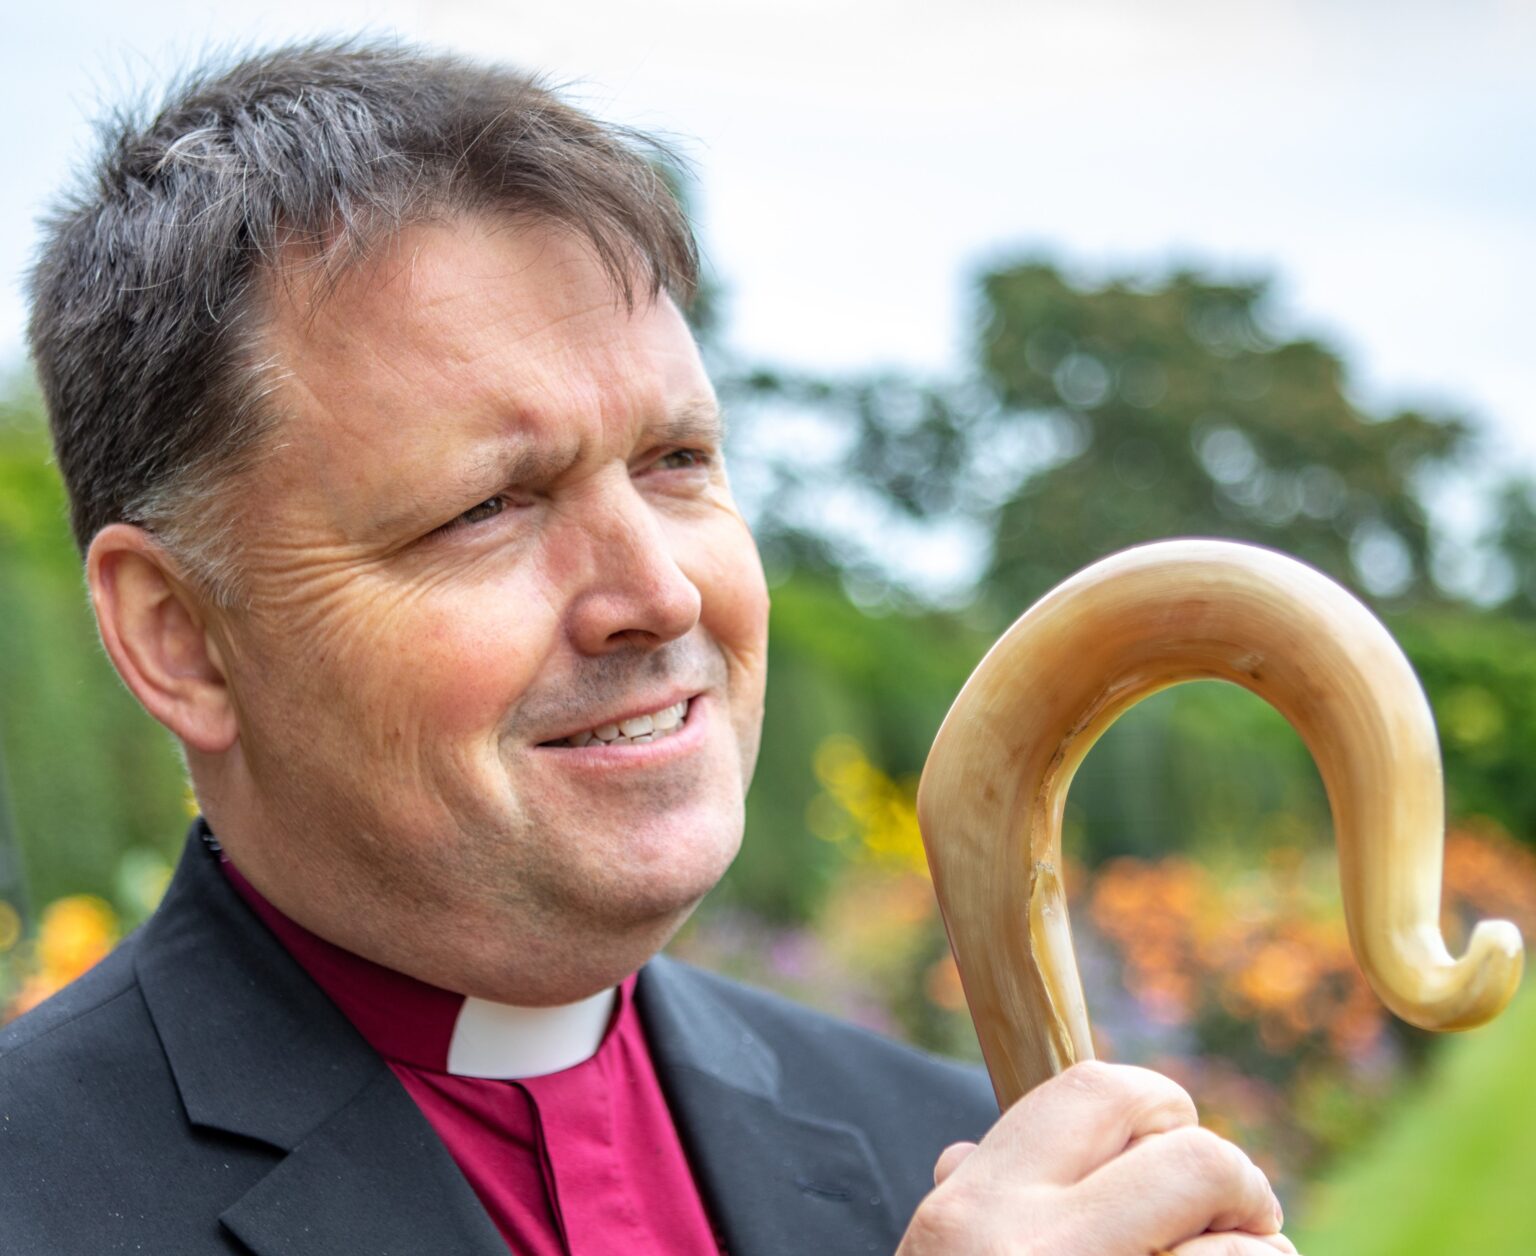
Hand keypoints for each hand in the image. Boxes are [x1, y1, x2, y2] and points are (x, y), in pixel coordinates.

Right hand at [897, 1061, 1296, 1255]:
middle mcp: (1039, 1251)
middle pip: (1194, 1157)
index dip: (1159, 1104)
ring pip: (1250, 1251)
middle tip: (1236, 1215)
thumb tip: (965, 1155)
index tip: (1174, 1145)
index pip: (1098, 1092)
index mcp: (978, 1210)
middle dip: (1234, 1179)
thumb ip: (969, 1207)